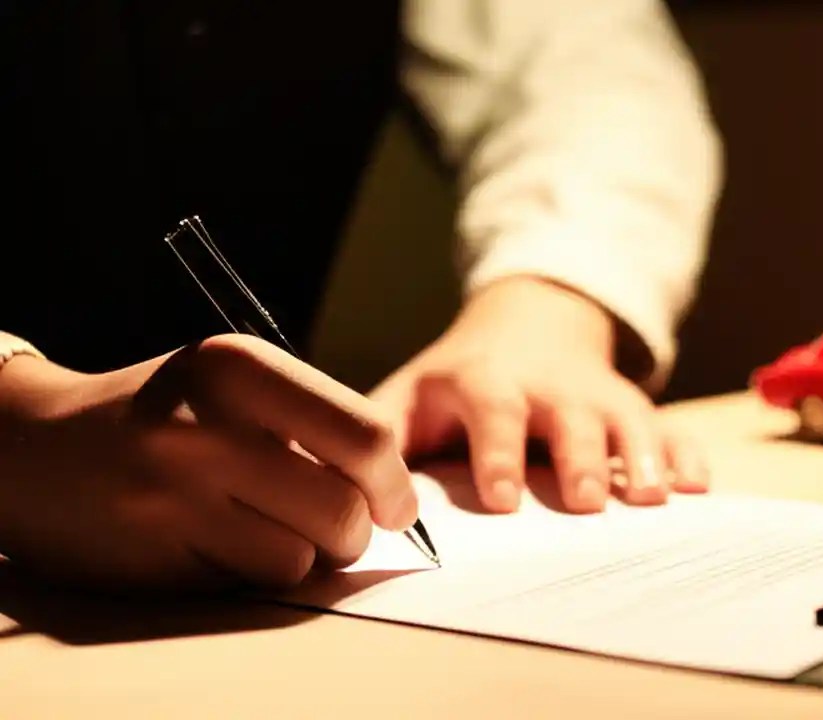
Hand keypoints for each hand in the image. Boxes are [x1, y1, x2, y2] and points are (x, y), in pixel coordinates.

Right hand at [0, 334, 416, 591]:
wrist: (34, 447)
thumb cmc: (167, 415)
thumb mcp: (235, 384)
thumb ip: (317, 424)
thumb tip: (397, 495)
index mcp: (240, 367)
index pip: (366, 437)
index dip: (395, 485)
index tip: (397, 506)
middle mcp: (207, 427)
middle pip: (344, 510)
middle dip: (356, 532)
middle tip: (341, 528)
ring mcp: (175, 496)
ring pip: (302, 558)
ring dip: (303, 557)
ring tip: (268, 529)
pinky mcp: (154, 556)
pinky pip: (250, 585)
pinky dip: (253, 575)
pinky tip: (220, 544)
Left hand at [369, 277, 708, 513]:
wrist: (525, 325)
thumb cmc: (457, 381)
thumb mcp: (409, 394)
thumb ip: (379, 433)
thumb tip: (347, 491)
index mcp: (486, 381)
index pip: (493, 409)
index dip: (498, 450)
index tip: (504, 498)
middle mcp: (547, 385)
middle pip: (568, 415)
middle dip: (579, 457)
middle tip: (585, 501)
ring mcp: (596, 393)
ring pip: (626, 417)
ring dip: (642, 454)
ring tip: (655, 496)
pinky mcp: (631, 406)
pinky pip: (667, 425)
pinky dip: (685, 452)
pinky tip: (696, 485)